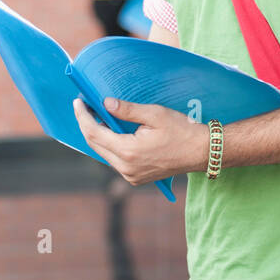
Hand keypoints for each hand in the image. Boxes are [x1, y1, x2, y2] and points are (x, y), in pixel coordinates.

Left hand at [72, 97, 208, 185]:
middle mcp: (125, 168)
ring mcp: (130, 175)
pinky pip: (115, 160)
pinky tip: (112, 132)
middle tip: (84, 106)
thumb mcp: (154, 114)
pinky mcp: (135, 178)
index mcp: (128, 152)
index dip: (82, 116)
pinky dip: (110, 145)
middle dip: (87, 124)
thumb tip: (105, 104)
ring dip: (98, 135)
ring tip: (97, 117)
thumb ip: (127, 110)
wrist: (202, 152)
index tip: (78, 102)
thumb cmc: (182, 130)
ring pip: (104, 153)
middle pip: (95, 144)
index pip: (94, 133)